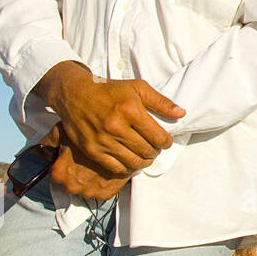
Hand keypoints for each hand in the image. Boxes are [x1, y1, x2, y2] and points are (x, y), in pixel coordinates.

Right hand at [37, 62, 182, 175]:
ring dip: (144, 162)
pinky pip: (115, 168)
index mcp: (131, 110)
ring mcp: (103, 140)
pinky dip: (127, 168)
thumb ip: (161, 102)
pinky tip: (131, 161)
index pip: (158, 137)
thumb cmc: (109, 90)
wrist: (75, 94)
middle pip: (147, 151)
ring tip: (145, 156)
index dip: (166, 142)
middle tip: (155, 148)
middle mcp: (116, 127)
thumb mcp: (138, 88)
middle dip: (156, 152)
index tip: (166, 141)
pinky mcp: (92, 150)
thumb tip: (181, 113)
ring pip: (133, 162)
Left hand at [50, 138, 133, 200]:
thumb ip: (48, 142)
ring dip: (89, 179)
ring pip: (85, 188)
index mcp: (59, 172)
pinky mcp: (105, 192)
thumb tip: (40, 147)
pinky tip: (104, 171)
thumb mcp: (62, 131)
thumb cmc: (89, 132)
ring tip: (96, 166)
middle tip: (86, 161)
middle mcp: (72, 185)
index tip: (71, 159)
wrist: (120, 137)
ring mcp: (90, 190)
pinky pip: (100, 192)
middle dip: (76, 173)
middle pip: (70, 183)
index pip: (54, 174)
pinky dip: (103, 183)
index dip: (62, 165)